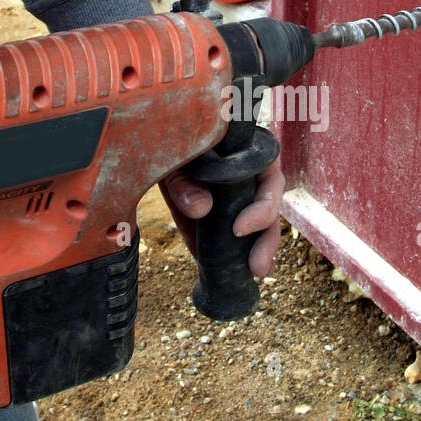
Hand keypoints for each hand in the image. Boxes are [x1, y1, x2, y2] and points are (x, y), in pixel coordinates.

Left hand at [160, 160, 285, 277]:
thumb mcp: (174, 156)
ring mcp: (238, 202)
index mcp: (249, 155)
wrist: (150, 152)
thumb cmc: (171, 144)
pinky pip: (232, 240)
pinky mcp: (221, 221)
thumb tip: (201, 209)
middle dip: (266, 240)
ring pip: (258, 228)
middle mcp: (250, 180)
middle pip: (269, 210)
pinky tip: (234, 276)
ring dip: (258, 252)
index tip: (239, 229)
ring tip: (256, 272)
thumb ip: (184, 179)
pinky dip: (232, 258)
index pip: (270, 181)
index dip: (262, 207)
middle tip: (257, 266)